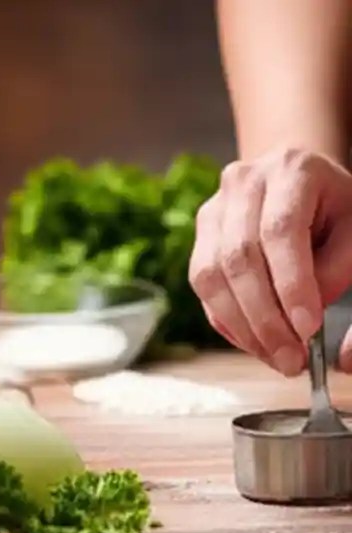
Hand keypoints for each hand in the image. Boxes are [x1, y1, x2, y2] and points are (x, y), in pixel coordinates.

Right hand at [190, 147, 351, 374]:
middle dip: (265, 317)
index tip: (309, 329)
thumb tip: (299, 322)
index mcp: (291, 169)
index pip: (280, 231)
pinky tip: (254, 342)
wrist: (300, 183)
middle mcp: (242, 181)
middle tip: (291, 358)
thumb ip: (336, 271)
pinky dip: (227, 320)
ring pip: (212, 275)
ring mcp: (213, 207)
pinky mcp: (199, 233)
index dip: (292, 284)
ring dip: (242, 325)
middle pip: (239, 257)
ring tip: (274, 357)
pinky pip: (202, 285)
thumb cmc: (337, 209)